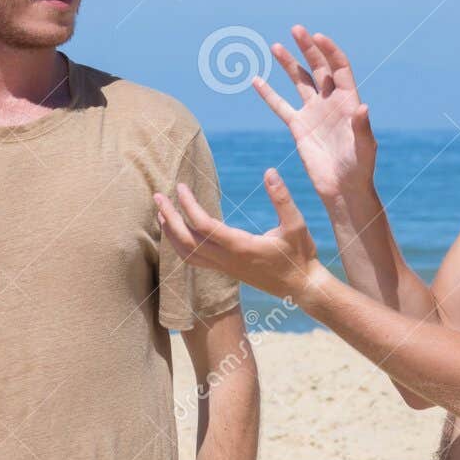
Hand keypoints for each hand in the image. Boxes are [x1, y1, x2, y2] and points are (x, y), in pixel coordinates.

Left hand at [155, 170, 327, 302]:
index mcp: (241, 247)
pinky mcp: (225, 270)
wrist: (301, 287)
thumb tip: (270, 172)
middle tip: (158, 196)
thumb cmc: (300, 255)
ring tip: (160, 212)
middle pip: (186, 240)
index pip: (204, 225)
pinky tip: (176, 231)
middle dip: (169, 217)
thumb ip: (283, 199)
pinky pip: (194, 260)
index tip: (181, 186)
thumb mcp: (297, 225)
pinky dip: (179, 245)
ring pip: (186, 253)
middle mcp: (227, 260)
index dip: (188, 205)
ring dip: (170, 233)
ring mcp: (224, 267)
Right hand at [254, 26, 376, 200]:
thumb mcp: (365, 147)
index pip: (339, 68)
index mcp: (349, 100)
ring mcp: (313, 112)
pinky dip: (269, 94)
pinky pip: (280, 106)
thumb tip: (364, 108)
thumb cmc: (360, 167)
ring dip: (288, 64)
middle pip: (318, 68)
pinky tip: (257, 80)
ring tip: (275, 46)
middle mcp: (330, 101)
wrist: (343, 187)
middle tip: (296, 29)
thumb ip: (362, 127)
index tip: (318, 37)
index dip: (329, 51)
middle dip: (307, 48)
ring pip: (298, 81)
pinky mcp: (298, 127)